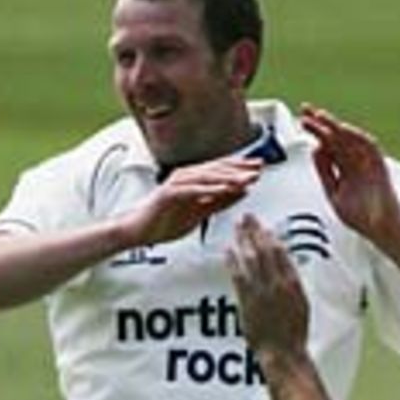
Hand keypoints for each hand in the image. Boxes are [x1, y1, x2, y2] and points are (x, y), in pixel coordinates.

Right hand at [121, 157, 263, 247]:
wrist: (139, 231)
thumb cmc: (165, 222)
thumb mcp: (199, 212)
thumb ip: (219, 202)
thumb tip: (242, 192)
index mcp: (194, 180)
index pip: (221, 170)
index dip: (241, 168)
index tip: (260, 167)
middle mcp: (186, 177)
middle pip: (217, 169)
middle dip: (239, 168)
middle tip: (259, 167)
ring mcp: (177, 184)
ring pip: (207, 177)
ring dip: (228, 177)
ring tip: (246, 179)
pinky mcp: (169, 194)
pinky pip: (193, 190)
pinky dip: (209, 189)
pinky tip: (224, 189)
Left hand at [227, 214, 310, 356]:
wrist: (283, 352)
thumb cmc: (294, 333)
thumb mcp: (301, 304)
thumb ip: (292, 285)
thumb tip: (286, 270)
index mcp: (292, 282)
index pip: (280, 251)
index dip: (270, 235)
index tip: (264, 226)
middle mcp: (277, 283)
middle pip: (264, 249)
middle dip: (255, 230)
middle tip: (247, 217)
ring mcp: (261, 291)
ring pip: (251, 258)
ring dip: (243, 239)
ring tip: (238, 227)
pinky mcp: (247, 301)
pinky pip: (238, 275)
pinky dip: (233, 260)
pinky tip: (228, 249)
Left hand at [300, 103, 399, 245]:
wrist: (381, 229)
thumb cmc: (359, 217)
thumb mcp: (334, 194)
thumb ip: (325, 173)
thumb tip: (315, 150)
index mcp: (343, 169)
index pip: (327, 146)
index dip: (315, 133)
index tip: (301, 122)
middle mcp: (354, 162)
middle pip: (336, 138)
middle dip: (320, 123)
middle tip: (305, 110)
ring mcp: (366, 162)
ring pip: (349, 139)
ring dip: (336, 126)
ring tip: (320, 116)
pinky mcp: (379, 164)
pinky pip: (368, 146)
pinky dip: (356, 136)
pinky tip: (343, 129)